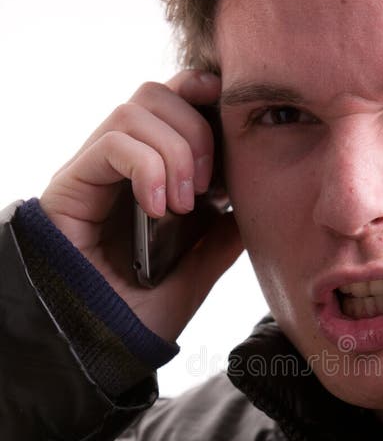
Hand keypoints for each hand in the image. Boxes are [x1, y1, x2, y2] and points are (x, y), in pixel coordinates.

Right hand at [40, 70, 242, 340]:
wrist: (103, 346)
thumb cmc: (142, 312)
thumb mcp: (199, 268)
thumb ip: (223, 232)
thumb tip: (254, 198)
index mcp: (152, 173)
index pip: (176, 103)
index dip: (206, 98)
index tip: (236, 126)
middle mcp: (120, 164)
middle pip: (158, 93)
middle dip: (197, 130)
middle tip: (208, 188)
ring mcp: (94, 172)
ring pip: (135, 109)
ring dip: (174, 151)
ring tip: (182, 205)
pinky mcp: (71, 184)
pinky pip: (111, 142)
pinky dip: (146, 166)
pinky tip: (157, 208)